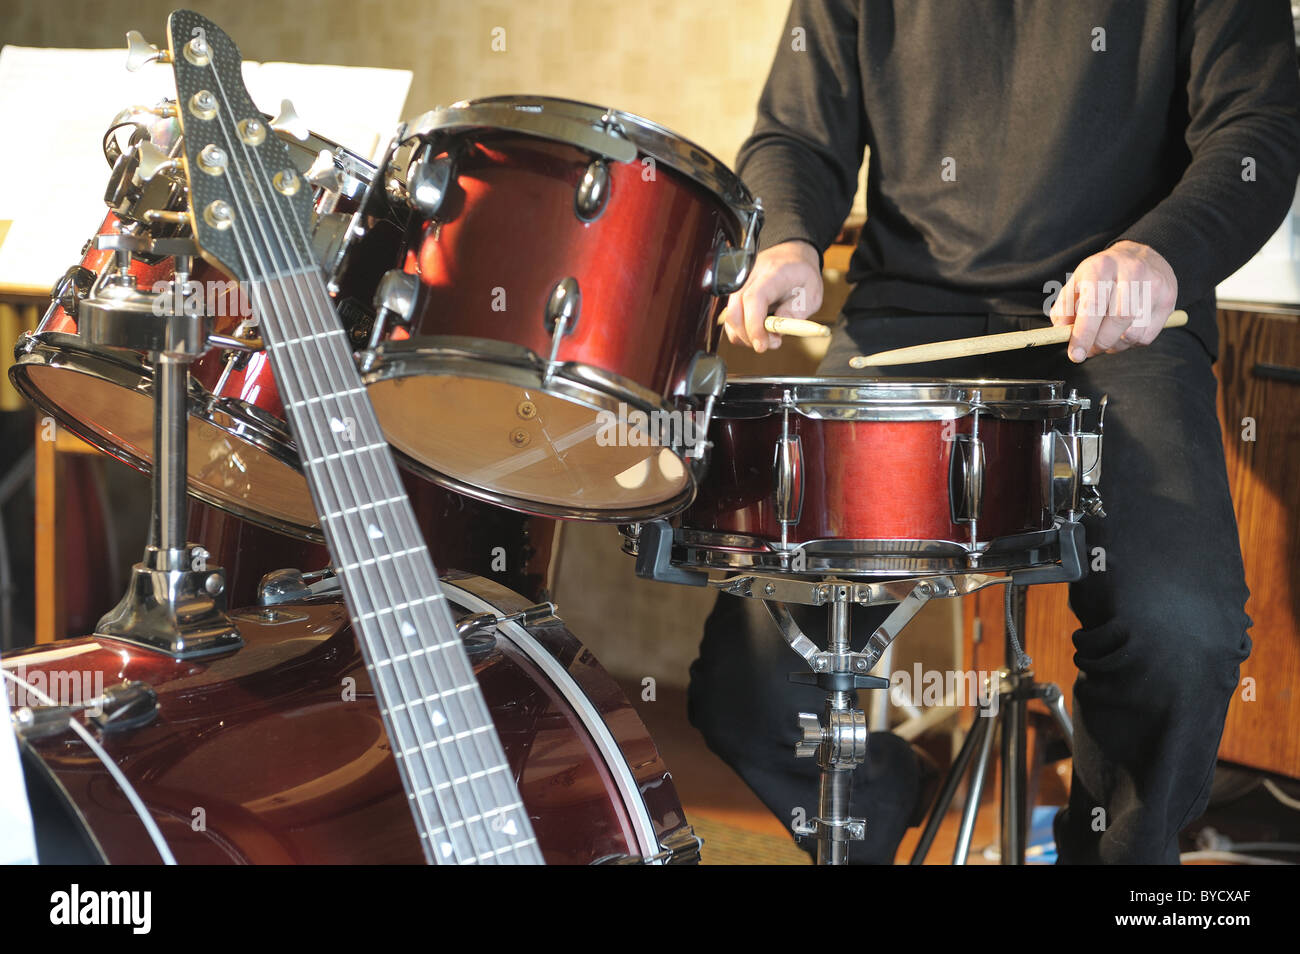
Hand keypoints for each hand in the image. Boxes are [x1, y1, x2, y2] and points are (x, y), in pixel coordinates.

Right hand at [720, 239, 823, 352]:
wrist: (792, 257)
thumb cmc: (802, 275)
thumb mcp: (811, 295)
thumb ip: (795, 314)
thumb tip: (775, 332)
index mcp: (771, 272)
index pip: (753, 299)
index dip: (754, 326)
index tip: (762, 345)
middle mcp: (748, 277)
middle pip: (734, 312)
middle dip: (750, 336)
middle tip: (773, 343)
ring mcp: (738, 286)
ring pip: (730, 320)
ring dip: (746, 336)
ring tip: (770, 335)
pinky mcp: (734, 296)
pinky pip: (731, 320)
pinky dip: (743, 332)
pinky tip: (760, 329)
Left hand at [1049, 240, 1177, 361]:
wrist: (1141, 256)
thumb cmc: (1103, 275)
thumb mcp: (1077, 283)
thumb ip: (1065, 308)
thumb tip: (1062, 333)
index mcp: (1102, 267)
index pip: (1093, 306)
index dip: (1083, 335)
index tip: (1075, 355)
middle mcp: (1131, 272)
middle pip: (1117, 320)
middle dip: (1099, 343)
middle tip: (1089, 349)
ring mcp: (1153, 285)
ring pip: (1133, 332)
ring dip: (1115, 346)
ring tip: (1106, 339)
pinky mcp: (1168, 299)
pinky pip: (1146, 336)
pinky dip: (1130, 343)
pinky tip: (1123, 333)